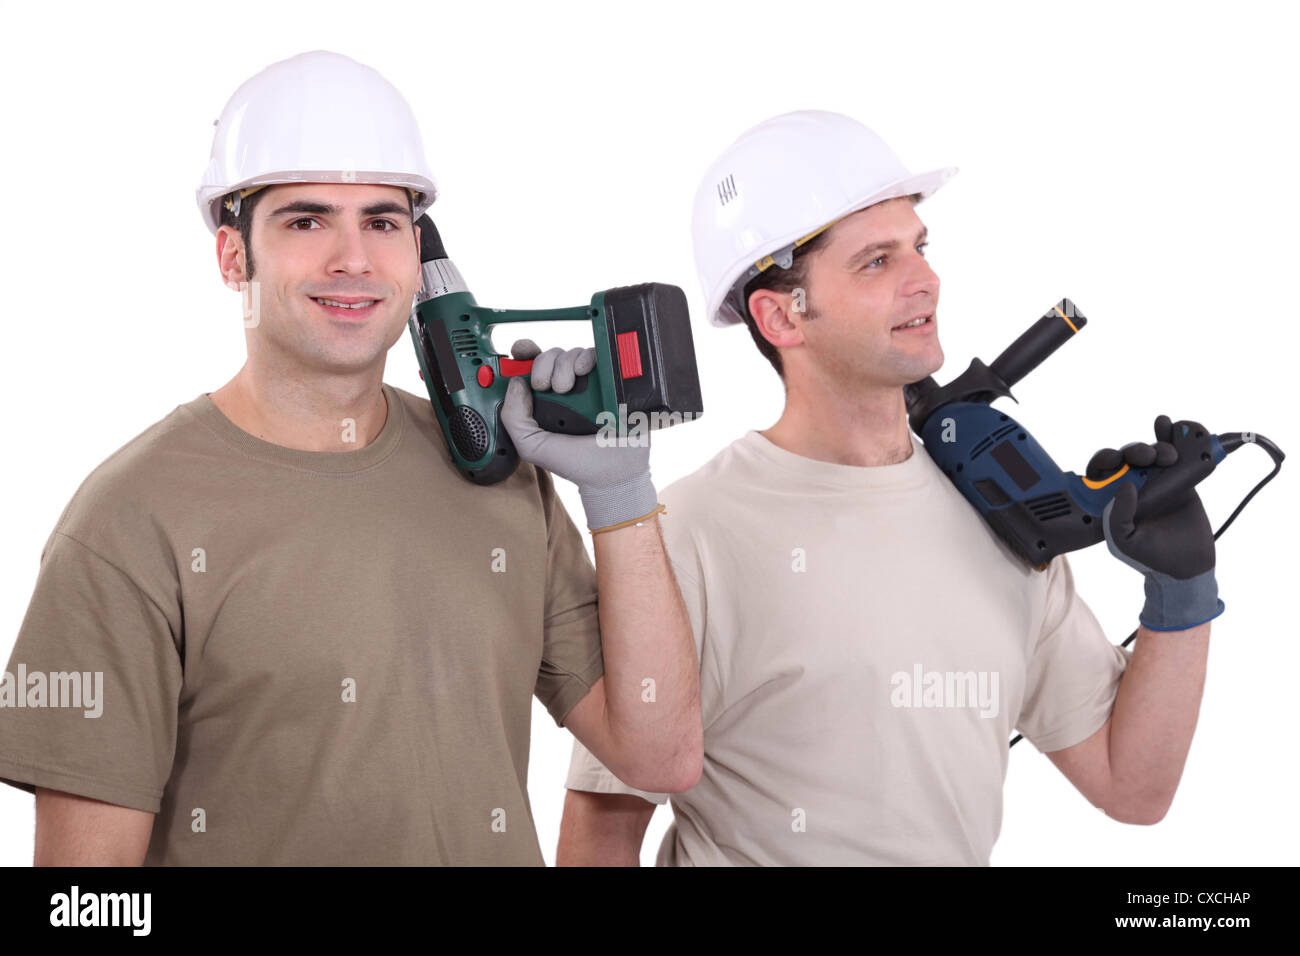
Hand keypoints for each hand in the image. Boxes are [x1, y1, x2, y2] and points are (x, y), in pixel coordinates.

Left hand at [500, 338, 657, 530]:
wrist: (614, 471)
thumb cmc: (576, 462)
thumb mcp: (533, 446)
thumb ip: (514, 419)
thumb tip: (515, 383)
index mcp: (544, 401)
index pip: (529, 368)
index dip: (523, 354)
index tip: (519, 354)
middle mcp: (565, 388)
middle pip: (549, 356)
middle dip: (542, 364)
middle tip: (544, 385)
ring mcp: (588, 383)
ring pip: (571, 354)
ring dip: (563, 365)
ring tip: (567, 388)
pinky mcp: (609, 379)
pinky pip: (596, 355)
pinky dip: (586, 357)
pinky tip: (583, 371)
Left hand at [1097, 414, 1222, 630]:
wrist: (1188, 566)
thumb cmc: (1150, 557)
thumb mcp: (1125, 541)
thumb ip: (1118, 516)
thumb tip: (1124, 486)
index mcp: (1111, 498)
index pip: (1101, 471)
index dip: (1105, 460)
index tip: (1117, 461)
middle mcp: (1132, 485)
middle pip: (1129, 456)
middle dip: (1137, 451)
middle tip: (1151, 456)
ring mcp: (1156, 480)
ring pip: (1153, 451)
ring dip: (1159, 441)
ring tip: (1170, 447)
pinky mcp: (1180, 479)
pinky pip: (1180, 454)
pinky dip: (1180, 438)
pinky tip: (1181, 427)